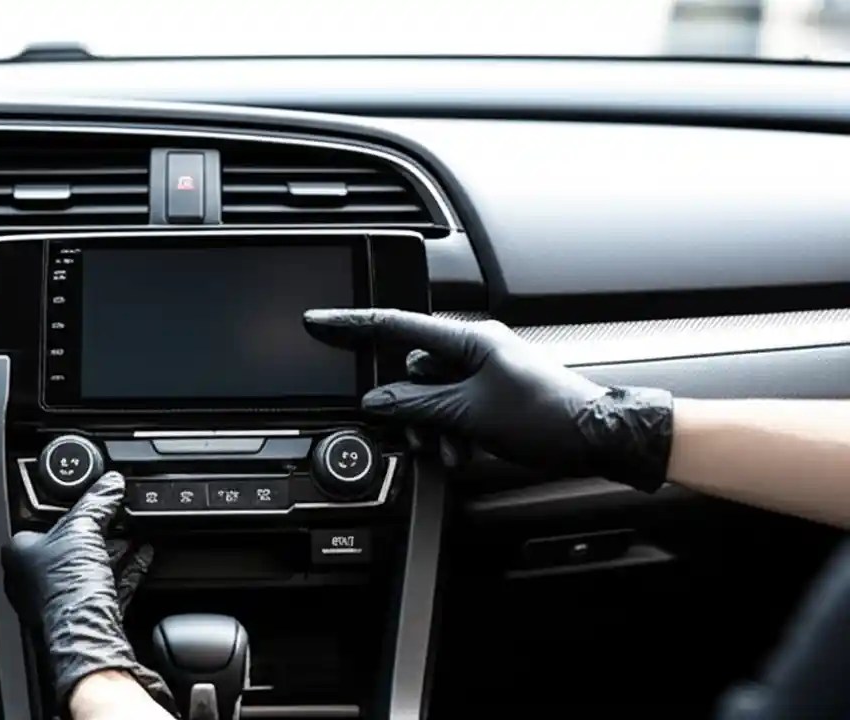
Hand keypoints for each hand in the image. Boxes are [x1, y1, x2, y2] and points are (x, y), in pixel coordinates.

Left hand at [2, 473, 175, 712]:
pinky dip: (123, 570)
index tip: (90, 498)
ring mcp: (57, 599)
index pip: (39, 519)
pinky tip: (141, 557)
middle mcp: (33, 578)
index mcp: (19, 553)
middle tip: (117, 516)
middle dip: (96, 531)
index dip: (65, 507)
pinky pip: (106, 586)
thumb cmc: (67, 585)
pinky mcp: (83, 614)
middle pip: (69, 544)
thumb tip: (111, 483)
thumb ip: (98, 502)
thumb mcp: (83, 528)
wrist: (86, 634)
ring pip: (89, 567)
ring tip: (135, 533)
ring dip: (113, 550)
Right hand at [304, 308, 672, 490]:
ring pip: (433, 395)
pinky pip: (454, 406)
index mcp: (467, 339)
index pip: (396, 326)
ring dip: (435, 427)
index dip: (352, 324)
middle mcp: (474, 348)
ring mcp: (486, 370)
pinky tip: (464, 449)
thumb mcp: (469, 415)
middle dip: (411, 409)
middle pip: (413, 372)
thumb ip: (416, 406)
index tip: (319, 322)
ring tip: (453, 449)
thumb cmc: (546, 417)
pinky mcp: (494, 392)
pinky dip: (452, 430)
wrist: (600, 436)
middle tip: (420, 435)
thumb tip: (378, 403)